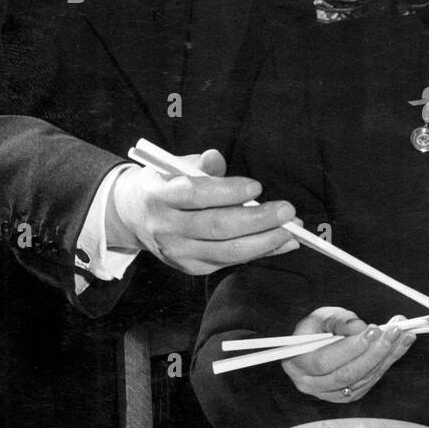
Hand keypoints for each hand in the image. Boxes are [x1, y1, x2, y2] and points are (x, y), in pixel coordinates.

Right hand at [107, 148, 298, 274]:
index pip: (194, 194)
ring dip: (265, 241)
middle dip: (257, 220)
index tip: (256, 187)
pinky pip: (232, 261)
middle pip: (216, 227)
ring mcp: (178, 253)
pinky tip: (283, 242)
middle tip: (287, 210)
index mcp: (159, 195)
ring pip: (227, 251)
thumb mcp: (174, 166)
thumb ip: (199, 164)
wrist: (135, 217)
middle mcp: (166, 228)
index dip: (227, 191)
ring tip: (292, 229)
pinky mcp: (192, 268)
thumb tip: (216, 159)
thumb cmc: (166, 184)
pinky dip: (261, 252)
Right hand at [282, 307, 415, 403]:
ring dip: (387, 356)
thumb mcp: (321, 317)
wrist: (315, 345)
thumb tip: (359, 327)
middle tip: (394, 332)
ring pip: (362, 379)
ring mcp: (330, 394)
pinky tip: (400, 345)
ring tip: (404, 335)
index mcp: (298, 364)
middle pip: (347, 374)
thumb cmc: (316, 328)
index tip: (373, 330)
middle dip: (374, 352)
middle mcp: (311, 384)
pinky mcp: (347, 395)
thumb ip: (338, 321)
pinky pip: (369, 381)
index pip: (325, 360)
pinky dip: (387, 363)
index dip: (350, 347)